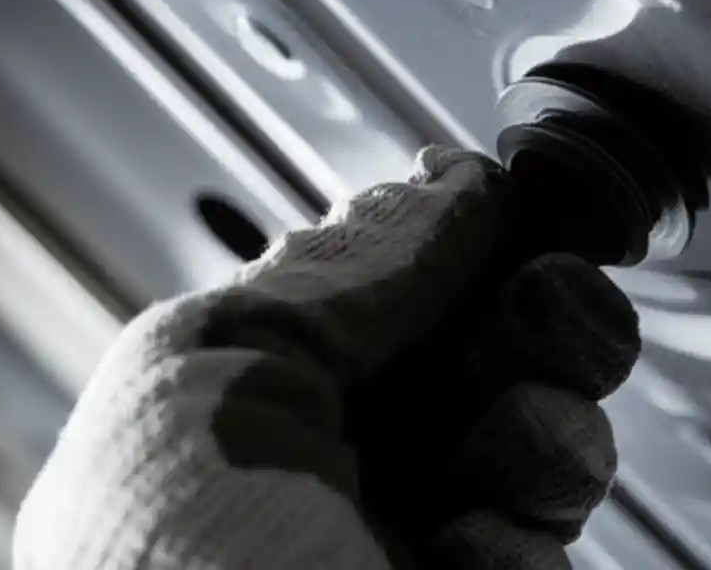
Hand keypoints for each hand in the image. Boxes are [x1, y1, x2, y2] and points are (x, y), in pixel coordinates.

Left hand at [252, 147, 639, 567]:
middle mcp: (339, 459)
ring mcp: (411, 537)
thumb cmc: (163, 566)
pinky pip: (548, 549)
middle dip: (539, 314)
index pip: (401, 282)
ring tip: (493, 457)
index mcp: (256, 383)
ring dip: (541, 430)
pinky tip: (461, 555)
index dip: (473, 238)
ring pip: (547, 441)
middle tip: (544, 295)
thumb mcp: (214, 369)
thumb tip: (456, 179)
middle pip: (495, 349)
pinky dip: (520, 544)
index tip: (524, 202)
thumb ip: (343, 268)